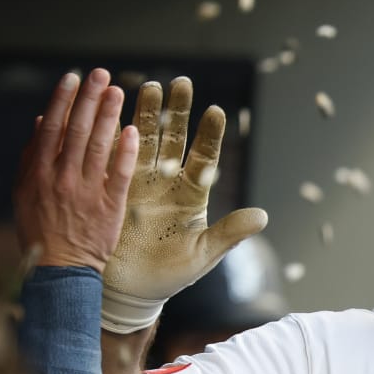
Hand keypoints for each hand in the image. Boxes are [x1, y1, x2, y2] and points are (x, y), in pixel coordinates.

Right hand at [14, 70, 137, 270]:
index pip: (51, 128)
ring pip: (98, 147)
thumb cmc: (39, 229)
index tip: (73, 78)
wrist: (59, 269)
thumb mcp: (24, 192)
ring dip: (108, 117)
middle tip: (101, 74)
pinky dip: (125, 151)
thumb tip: (40, 121)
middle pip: (76, 131)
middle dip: (89, 100)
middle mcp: (62, 178)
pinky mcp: (109, 206)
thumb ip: (32, 157)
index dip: (62, 100)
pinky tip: (132, 130)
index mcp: (38, 173)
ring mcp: (86, 192)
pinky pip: (119, 173)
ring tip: (118, 92)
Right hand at [102, 77, 267, 332]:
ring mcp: (138, 182)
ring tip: (148, 85)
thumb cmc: (170, 275)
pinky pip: (113, 156)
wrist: (130, 291)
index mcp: (191, 195)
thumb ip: (230, 233)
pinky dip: (112, 134)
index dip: (209, 135)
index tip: (215, 111)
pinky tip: (111, 110)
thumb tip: (263, 216)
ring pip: (143, 139)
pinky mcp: (113, 189)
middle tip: (182, 83)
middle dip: (177, 111)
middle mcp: (166, 182)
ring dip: (146, 113)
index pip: (203, 158)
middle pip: (174, 139)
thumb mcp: (203, 255)